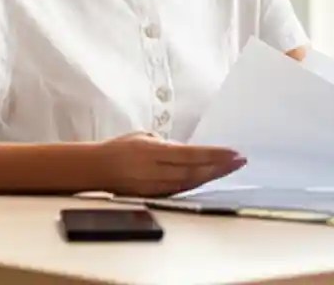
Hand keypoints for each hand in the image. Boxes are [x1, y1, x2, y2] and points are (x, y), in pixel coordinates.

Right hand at [99, 133, 245, 196]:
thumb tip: (188, 152)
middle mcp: (153, 171)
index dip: (214, 156)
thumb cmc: (119, 149)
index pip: (190, 155)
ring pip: (189, 183)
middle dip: (220, 167)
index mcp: (151, 152)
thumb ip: (167, 145)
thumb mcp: (143, 137)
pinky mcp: (152, 196)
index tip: (234, 153)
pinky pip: (179, 191)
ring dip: (211, 176)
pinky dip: (197, 184)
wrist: (93, 170)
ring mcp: (153, 186)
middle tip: (240, 161)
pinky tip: (210, 178)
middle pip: (193, 172)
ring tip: (231, 168)